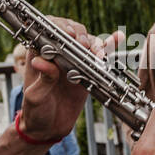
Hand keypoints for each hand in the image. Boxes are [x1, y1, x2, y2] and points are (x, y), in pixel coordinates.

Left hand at [19, 21, 118, 138]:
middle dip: (81, 35)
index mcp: (40, 53)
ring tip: (99, 55)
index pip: (49, 29)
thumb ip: (42, 78)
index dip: (59, 26)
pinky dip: (110, 46)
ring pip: (88, 42)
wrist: (49, 128)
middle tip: (84, 46)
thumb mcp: (36, 96)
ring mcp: (74, 60)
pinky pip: (100, 56)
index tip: (68, 34)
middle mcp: (58, 53)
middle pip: (73, 32)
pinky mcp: (88, 70)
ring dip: (96, 44)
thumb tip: (40, 61)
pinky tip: (118, 37)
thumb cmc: (36, 110)